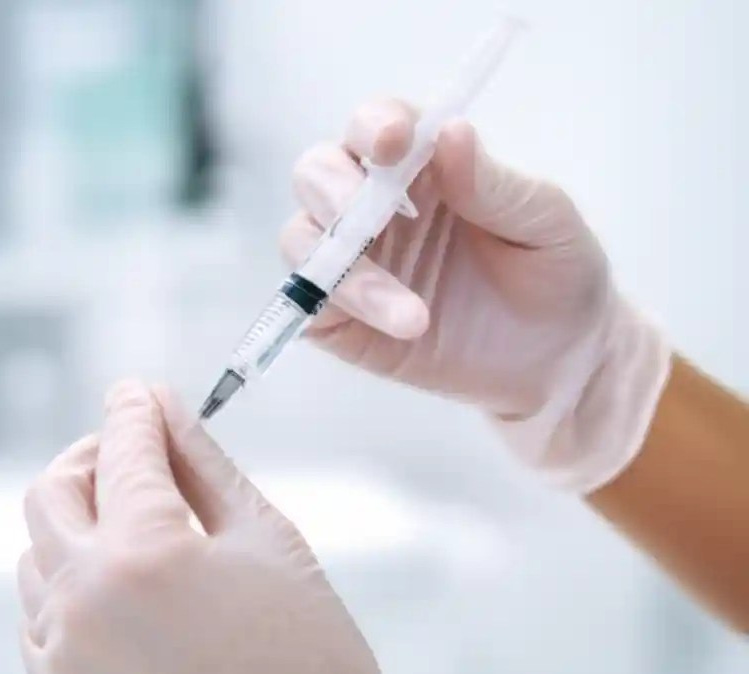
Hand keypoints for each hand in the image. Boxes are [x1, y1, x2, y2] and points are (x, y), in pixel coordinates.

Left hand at [17, 380, 400, 673]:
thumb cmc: (307, 663)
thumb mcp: (266, 541)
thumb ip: (202, 463)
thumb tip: (164, 406)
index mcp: (143, 555)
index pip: (122, 450)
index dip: (135, 410)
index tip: (140, 395)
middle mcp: (85, 602)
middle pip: (51, 494)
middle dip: (90, 459)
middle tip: (130, 455)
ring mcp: (63, 655)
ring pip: (36, 556)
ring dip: (78, 528)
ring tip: (138, 533)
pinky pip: (39, 619)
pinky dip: (70, 591)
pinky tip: (124, 594)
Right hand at [283, 99, 669, 491]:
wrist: (559, 360)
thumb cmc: (555, 273)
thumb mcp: (544, 220)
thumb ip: (492, 182)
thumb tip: (449, 131)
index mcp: (419, 167)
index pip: (374, 125)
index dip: (374, 125)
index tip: (394, 141)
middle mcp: (372, 205)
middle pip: (316, 172)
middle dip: (332, 187)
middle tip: (364, 214)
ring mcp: (350, 262)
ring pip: (302, 238)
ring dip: (345, 266)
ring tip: (415, 313)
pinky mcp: (340, 318)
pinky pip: (309, 303)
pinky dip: (342, 307)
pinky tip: (399, 324)